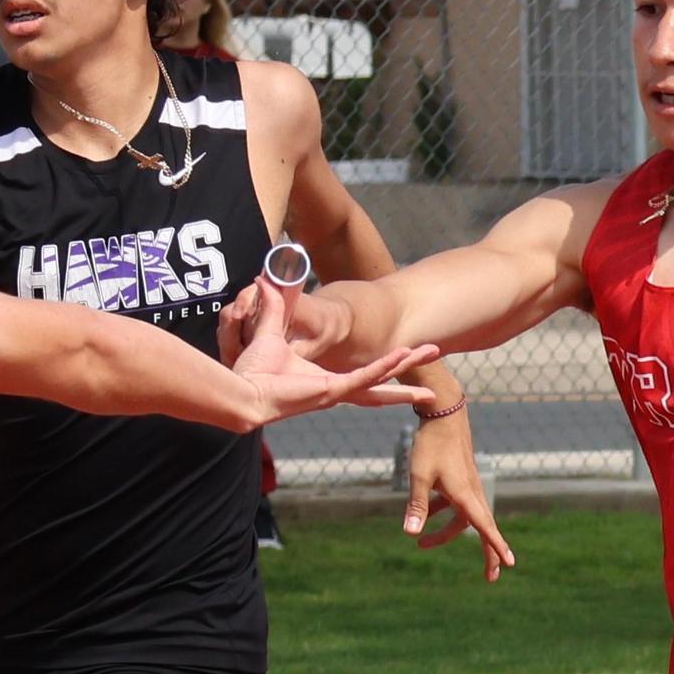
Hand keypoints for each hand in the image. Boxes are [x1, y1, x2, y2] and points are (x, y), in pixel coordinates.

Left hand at [231, 277, 437, 424]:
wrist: (241, 391)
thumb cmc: (250, 371)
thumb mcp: (269, 330)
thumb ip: (274, 305)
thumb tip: (265, 280)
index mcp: (324, 382)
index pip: (362, 378)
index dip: (382, 369)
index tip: (402, 360)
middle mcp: (335, 390)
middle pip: (379, 386)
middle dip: (406, 378)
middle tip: (431, 382)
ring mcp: (336, 393)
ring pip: (380, 378)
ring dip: (406, 364)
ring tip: (431, 350)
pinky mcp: (332, 391)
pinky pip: (366, 376)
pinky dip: (386, 365)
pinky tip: (405, 355)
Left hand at [403, 408, 512, 581]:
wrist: (444, 411)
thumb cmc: (431, 442)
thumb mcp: (419, 476)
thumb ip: (417, 505)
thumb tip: (410, 533)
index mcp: (465, 494)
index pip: (484, 526)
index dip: (496, 546)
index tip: (509, 564)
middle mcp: (471, 492)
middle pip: (482, 528)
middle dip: (487, 553)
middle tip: (490, 578)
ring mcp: (468, 485)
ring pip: (464, 517)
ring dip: (446, 532)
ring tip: (422, 544)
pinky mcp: (461, 478)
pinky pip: (455, 504)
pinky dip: (442, 512)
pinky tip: (425, 512)